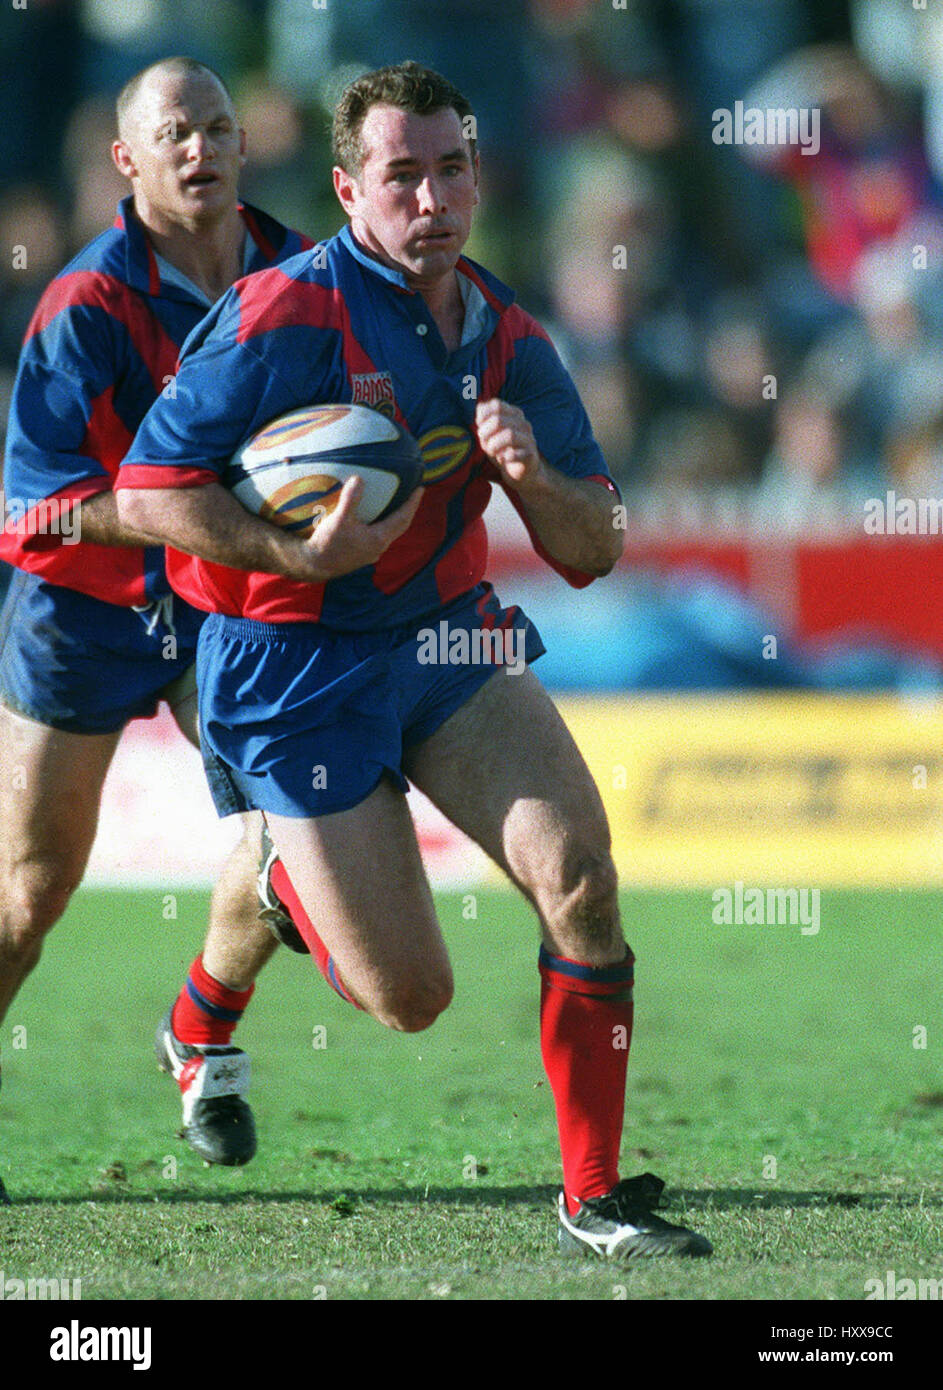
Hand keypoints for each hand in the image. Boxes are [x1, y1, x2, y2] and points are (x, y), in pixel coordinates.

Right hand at [292, 475, 423, 581]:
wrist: (313, 565)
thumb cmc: (327, 543)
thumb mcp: (339, 519)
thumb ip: (351, 499)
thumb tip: (359, 478)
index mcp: (379, 538)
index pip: (403, 518)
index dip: (412, 503)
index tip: (421, 489)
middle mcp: (378, 548)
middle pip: (400, 526)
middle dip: (407, 510)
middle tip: (413, 495)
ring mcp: (370, 554)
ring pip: (389, 534)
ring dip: (394, 519)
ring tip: (396, 506)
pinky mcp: (360, 556)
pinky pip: (377, 538)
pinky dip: (381, 526)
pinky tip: (373, 521)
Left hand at [475, 399, 544, 490]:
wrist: (519, 471)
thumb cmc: (502, 449)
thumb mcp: (489, 434)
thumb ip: (483, 421)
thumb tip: (479, 412)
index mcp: (513, 414)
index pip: (496, 405)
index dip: (483, 415)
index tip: (479, 426)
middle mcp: (523, 423)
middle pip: (498, 420)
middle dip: (485, 432)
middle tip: (482, 441)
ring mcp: (528, 439)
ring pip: (509, 435)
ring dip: (493, 445)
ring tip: (491, 451)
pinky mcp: (530, 455)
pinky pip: (515, 453)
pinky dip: (505, 457)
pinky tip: (504, 459)